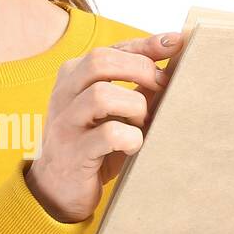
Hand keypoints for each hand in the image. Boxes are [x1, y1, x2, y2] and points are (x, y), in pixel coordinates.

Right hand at [25, 31, 182, 221]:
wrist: (58, 191)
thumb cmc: (93, 146)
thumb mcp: (114, 112)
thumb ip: (136, 88)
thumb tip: (171, 65)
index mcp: (73, 77)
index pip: (111, 49)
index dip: (146, 44)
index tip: (176, 42)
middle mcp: (63, 94)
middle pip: (100, 61)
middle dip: (141, 69)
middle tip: (164, 86)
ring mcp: (65, 122)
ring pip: (101, 94)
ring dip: (135, 106)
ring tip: (142, 123)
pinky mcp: (73, 152)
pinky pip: (108, 134)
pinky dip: (131, 137)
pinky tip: (133, 145)